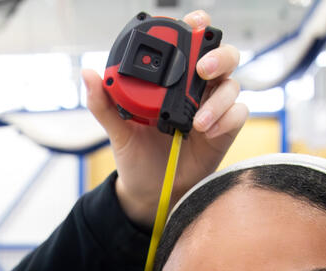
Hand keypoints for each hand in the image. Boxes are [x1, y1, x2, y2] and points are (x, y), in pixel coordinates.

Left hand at [85, 9, 249, 226]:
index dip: (197, 28)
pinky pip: (238, 114)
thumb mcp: (118, 131)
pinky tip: (204, 132)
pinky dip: (225, 119)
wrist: (149, 193)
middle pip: (222, 57)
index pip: (191, 44)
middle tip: (201, 69)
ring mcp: (213, 108)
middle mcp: (197, 89)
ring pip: (232, 85)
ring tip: (196, 122)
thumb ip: (104, 103)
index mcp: (173, 80)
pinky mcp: (225, 130)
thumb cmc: (136, 157)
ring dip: (218, 99)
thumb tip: (88, 74)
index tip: (194, 23)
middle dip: (217, 56)